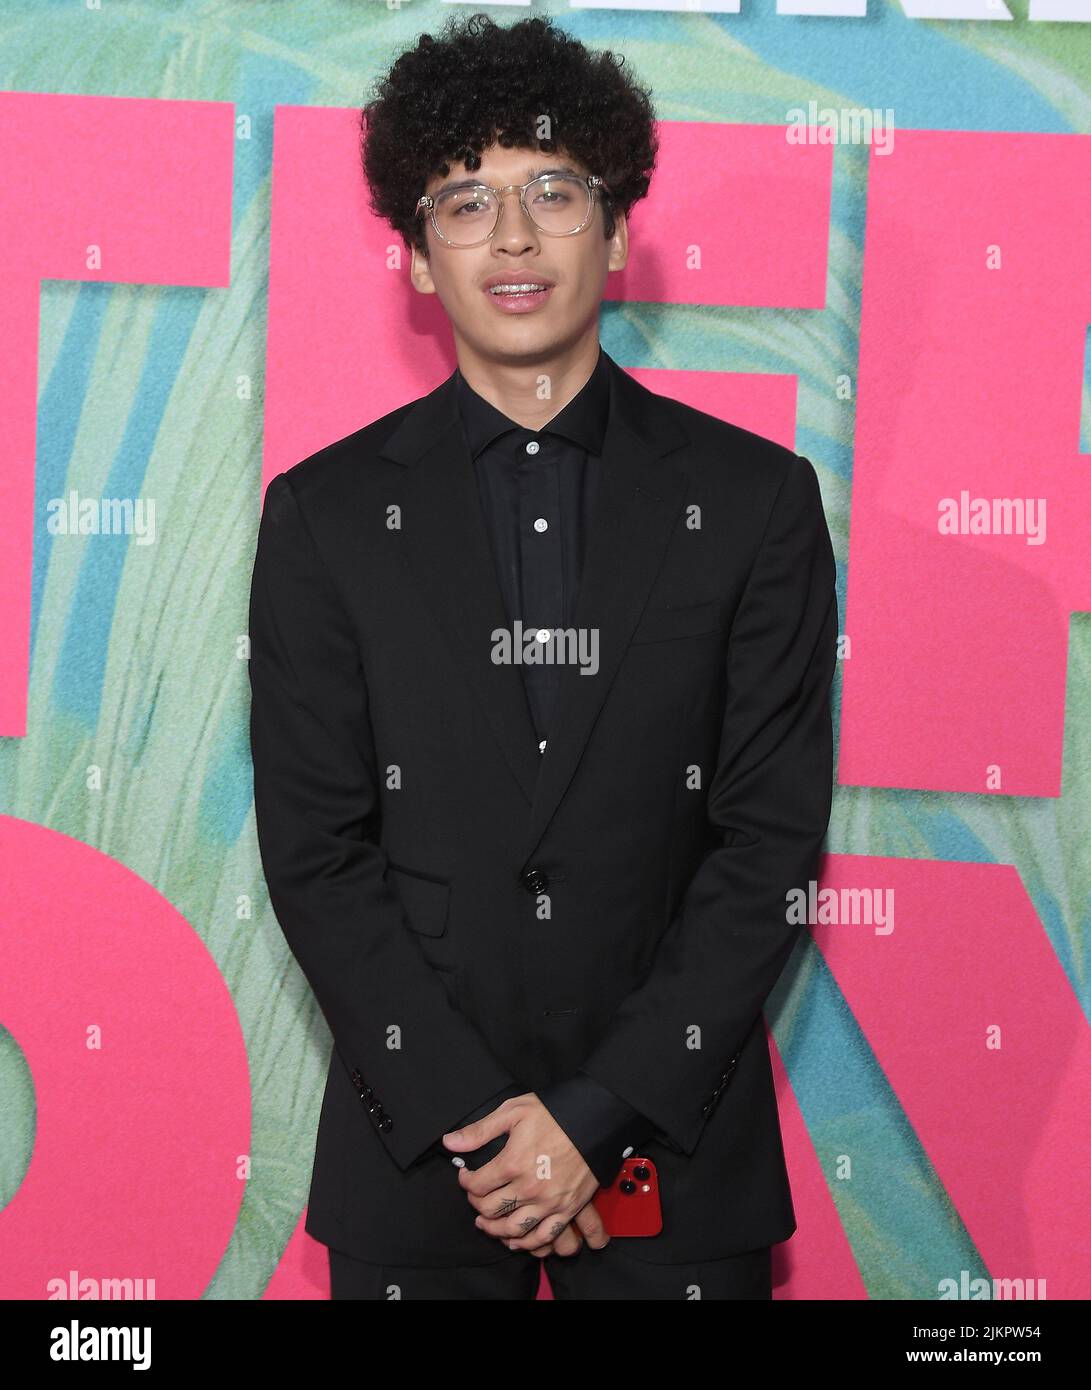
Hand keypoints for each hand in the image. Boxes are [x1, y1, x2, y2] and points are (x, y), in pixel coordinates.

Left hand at [442, 1092, 603, 1253]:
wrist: (594, 1118)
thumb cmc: (554, 1112)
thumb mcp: (513, 1111)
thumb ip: (480, 1130)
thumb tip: (450, 1142)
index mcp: (512, 1162)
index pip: (476, 1185)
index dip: (465, 1182)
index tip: (466, 1177)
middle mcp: (529, 1187)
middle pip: (491, 1209)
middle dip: (477, 1205)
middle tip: (475, 1198)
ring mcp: (549, 1201)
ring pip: (513, 1229)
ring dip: (495, 1229)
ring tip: (487, 1223)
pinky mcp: (567, 1208)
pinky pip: (543, 1236)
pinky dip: (527, 1243)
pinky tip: (516, 1239)